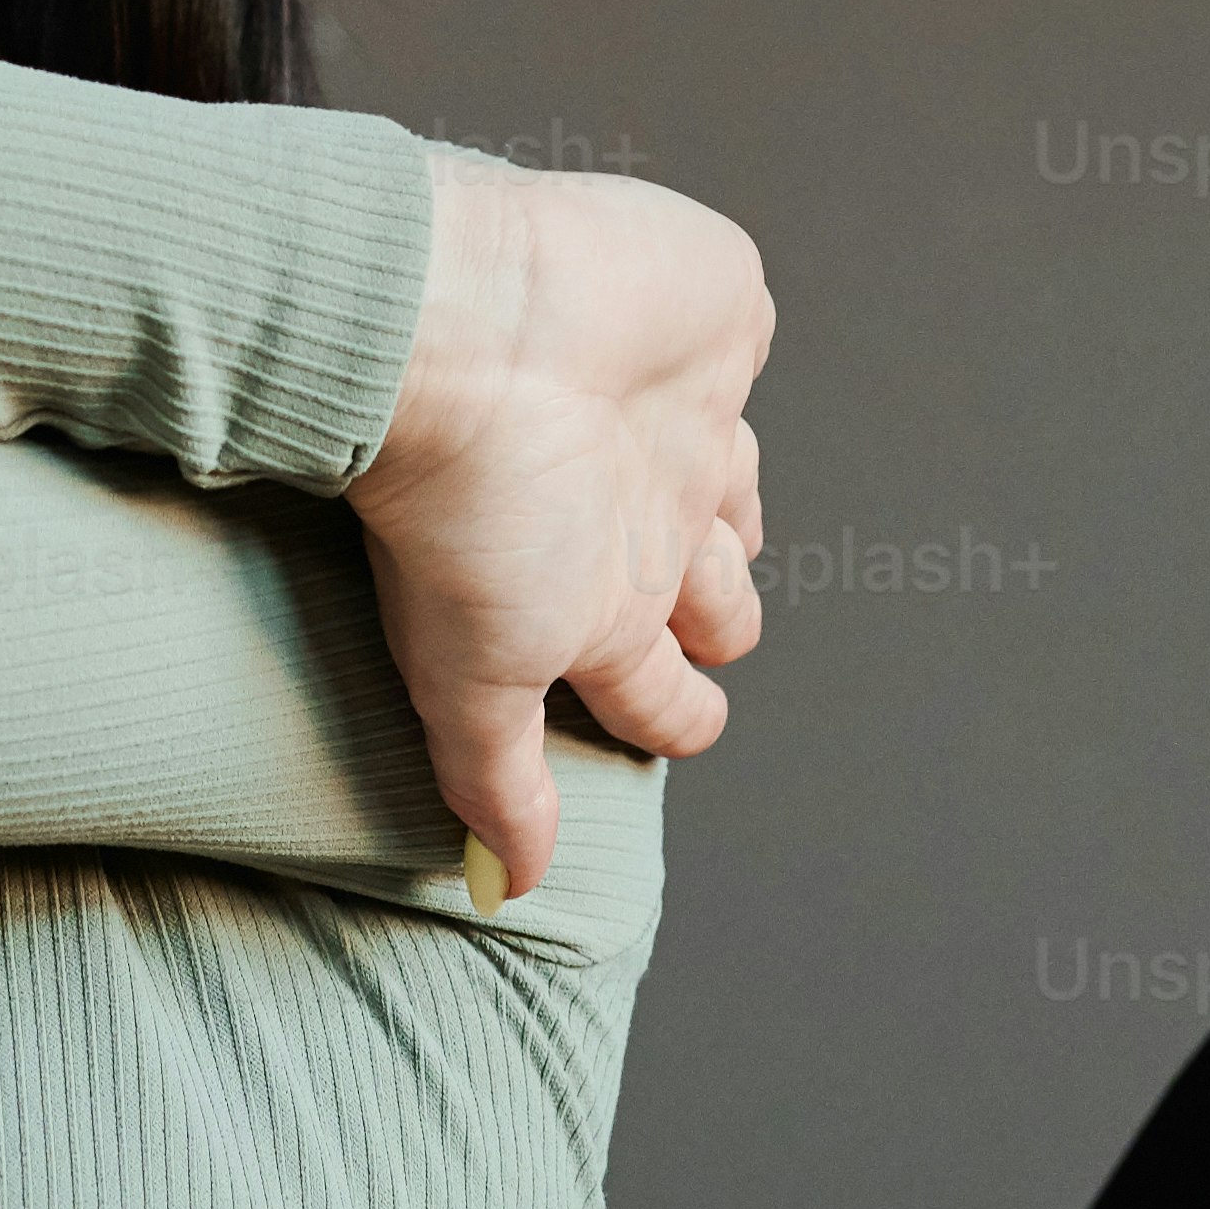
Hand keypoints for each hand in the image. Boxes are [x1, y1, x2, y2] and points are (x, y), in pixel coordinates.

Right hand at [363, 148, 777, 893]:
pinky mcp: (713, 321)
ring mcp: (679, 414)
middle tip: (705, 629)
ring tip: (719, 521)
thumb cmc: (464, 501)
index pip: (656, 685)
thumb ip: (497, 777)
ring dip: (736, 515)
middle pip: (712, 598)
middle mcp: (639, 511)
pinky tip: (721, 357)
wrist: (468, 328)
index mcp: (598, 597)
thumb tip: (509, 888)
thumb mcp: (474, 673)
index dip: (678, 716)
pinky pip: (745, 348)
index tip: (682, 727)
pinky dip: (737, 360)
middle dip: (720, 624)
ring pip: (734, 488)